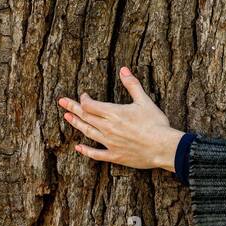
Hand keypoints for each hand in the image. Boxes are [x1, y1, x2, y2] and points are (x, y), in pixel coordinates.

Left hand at [57, 66, 183, 172]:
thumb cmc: (156, 124)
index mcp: (114, 113)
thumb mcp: (145, 101)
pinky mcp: (114, 155)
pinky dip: (86, 151)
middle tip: (62, 102)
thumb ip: (132, 85)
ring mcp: (109, 143)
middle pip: (85, 116)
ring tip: (67, 118)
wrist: (164, 147)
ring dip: (76, 124)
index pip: (91, 105)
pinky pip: (96, 154)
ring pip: (88, 132)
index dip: (85, 99)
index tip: (83, 96)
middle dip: (73, 108)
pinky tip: (78, 147)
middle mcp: (107, 127)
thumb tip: (123, 69)